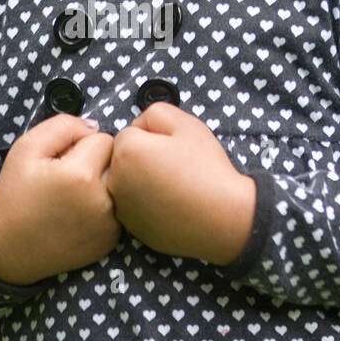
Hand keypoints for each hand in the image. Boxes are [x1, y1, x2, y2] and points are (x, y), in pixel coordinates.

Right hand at [0, 115, 119, 285]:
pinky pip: (117, 210)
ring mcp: (109, 224)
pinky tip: (78, 215)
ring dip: (102, 185)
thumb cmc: (16, 195)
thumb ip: (63, 126)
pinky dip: (103, 208)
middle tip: (68, 179)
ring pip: (119, 186)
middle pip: (115, 162)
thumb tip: (93, 127)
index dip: (81, 145)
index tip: (63, 160)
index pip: (103, 139)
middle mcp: (102, 201)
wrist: (9, 247)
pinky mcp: (111, 240)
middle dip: (95, 164)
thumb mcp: (26, 148)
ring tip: (73, 197)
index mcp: (81, 175)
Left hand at [104, 102, 255, 264]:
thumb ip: (154, 113)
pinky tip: (172, 205)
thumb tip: (140, 124)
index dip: (154, 137)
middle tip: (176, 167)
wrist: (223, 218)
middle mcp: (116, 180)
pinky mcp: (132, 227)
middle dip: (144, 158)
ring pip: (128, 182)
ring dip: (144, 181)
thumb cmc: (207, 169)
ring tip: (175, 187)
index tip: (173, 149)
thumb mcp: (185, 124)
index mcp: (126, 151)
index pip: (131, 132)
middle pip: (126, 158)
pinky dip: (148, 204)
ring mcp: (122, 207)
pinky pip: (135, 206)